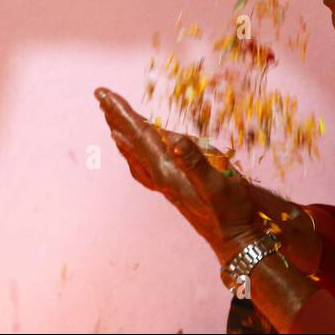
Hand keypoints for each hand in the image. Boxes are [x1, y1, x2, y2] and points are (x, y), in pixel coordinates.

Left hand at [95, 87, 261, 260]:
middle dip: (115, 117)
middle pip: (131, 141)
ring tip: (111, 118)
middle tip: (99, 95)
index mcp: (167, 170)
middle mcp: (160, 177)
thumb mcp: (218, 183)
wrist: (235, 241)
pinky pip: (144, 165)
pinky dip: (134, 152)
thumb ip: (196, 162)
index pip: (139, 134)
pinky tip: (135, 152)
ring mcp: (164, 184)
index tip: (102, 93)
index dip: (121, 112)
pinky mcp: (172, 189)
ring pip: (135, 153)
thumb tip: (175, 140)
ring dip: (122, 132)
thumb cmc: (231, 212)